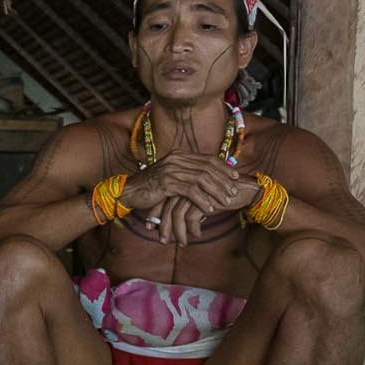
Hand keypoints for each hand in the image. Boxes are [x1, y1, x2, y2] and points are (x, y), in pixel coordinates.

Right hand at [119, 153, 248, 216]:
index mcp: (179, 155)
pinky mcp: (166, 183)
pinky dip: (202, 200)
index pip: (208, 158)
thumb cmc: (150, 187)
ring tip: (225, 201)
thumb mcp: (170, 176)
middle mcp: (176, 159)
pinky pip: (190, 191)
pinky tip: (209, 209)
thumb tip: (206, 177)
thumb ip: (186, 173)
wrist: (128, 192)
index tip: (236, 176)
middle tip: (234, 191)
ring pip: (202, 179)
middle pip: (208, 168)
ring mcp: (171, 170)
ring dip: (216, 191)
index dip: (224, 167)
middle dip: (223, 180)